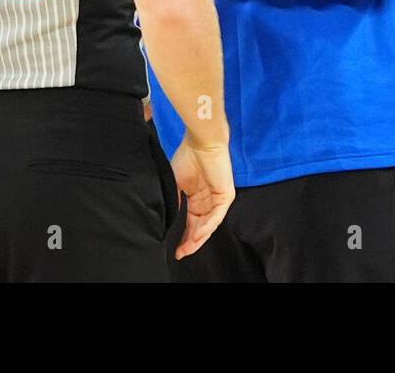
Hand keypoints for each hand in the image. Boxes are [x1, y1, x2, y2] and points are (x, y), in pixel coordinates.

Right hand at [169, 139, 234, 259]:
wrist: (200, 142)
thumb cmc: (187, 157)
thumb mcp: (175, 182)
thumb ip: (175, 200)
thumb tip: (168, 218)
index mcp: (196, 198)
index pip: (191, 222)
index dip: (183, 236)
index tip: (174, 249)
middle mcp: (208, 201)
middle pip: (200, 227)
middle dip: (190, 242)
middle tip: (180, 253)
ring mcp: (218, 199)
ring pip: (208, 225)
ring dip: (198, 237)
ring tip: (187, 248)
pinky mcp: (226, 196)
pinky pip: (216, 216)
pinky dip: (207, 226)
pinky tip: (197, 234)